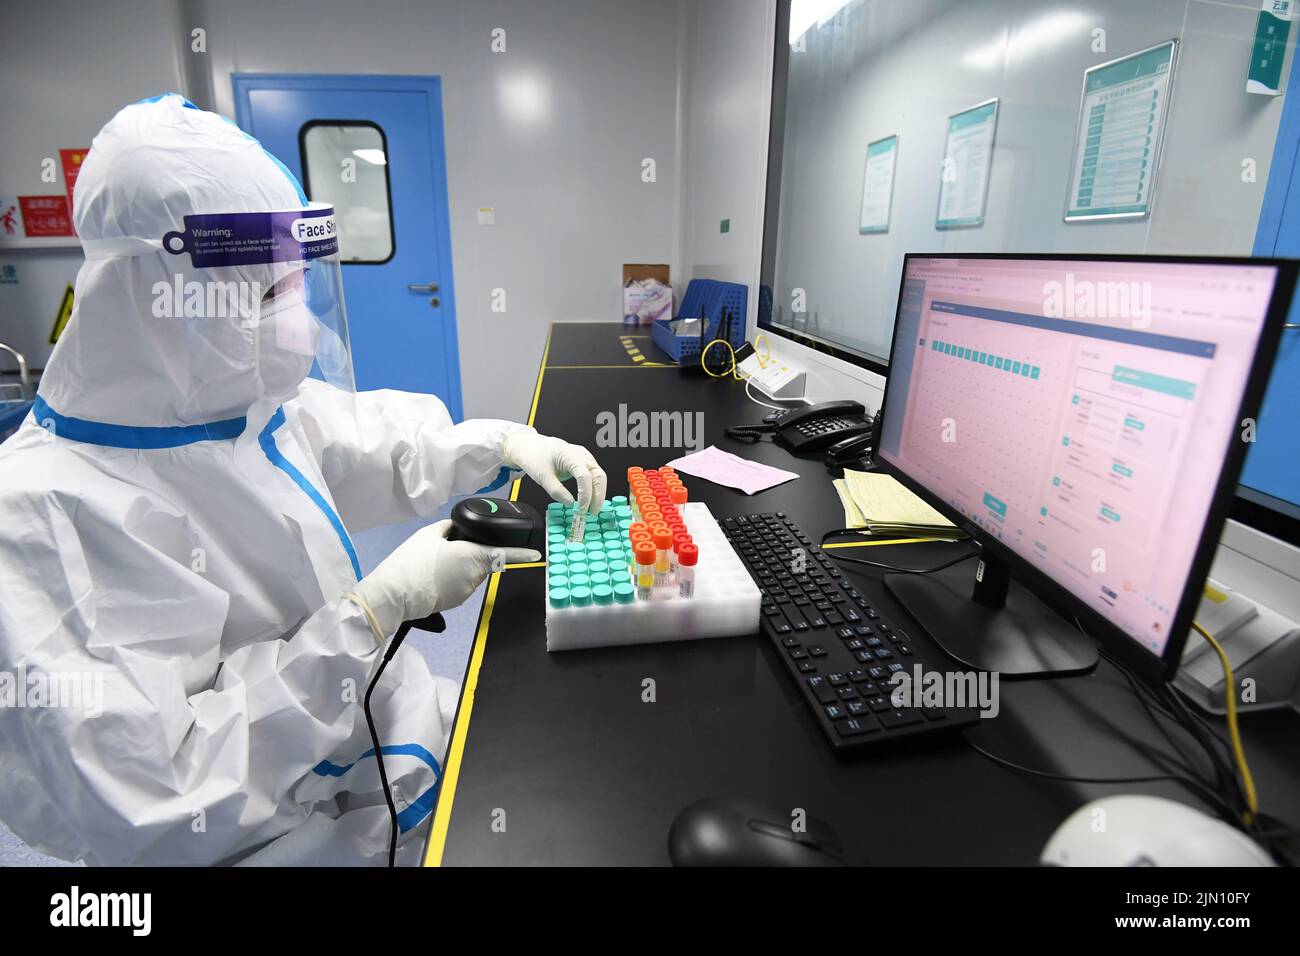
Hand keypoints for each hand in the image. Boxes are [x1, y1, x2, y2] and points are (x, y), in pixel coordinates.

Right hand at [349, 520, 539, 637]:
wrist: (394, 594)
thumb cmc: (411, 562)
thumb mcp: (428, 534)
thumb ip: (449, 529)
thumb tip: (457, 528)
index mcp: (472, 555)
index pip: (504, 554)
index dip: (522, 555)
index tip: (536, 554)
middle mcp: (475, 576)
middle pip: (484, 561)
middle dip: (474, 553)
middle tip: (448, 549)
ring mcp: (467, 591)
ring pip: (473, 573)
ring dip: (463, 566)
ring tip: (436, 564)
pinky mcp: (457, 601)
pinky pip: (463, 584)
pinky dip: (454, 578)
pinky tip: (435, 576)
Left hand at [502, 430, 606, 514]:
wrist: (532, 446)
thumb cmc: (536, 457)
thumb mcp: (543, 477)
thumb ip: (557, 492)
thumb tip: (570, 504)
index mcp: (570, 455)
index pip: (585, 477)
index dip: (586, 495)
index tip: (581, 509)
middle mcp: (582, 455)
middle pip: (599, 477)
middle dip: (598, 496)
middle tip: (592, 512)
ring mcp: (585, 457)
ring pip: (599, 476)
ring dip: (598, 493)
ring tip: (590, 508)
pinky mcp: (585, 462)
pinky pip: (595, 475)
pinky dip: (594, 488)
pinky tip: (589, 498)